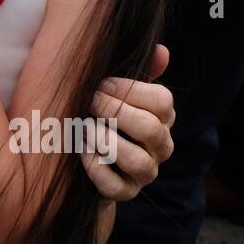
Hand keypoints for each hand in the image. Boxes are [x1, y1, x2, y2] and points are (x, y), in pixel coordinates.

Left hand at [82, 44, 174, 200]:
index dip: (130, 90)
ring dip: (107, 141)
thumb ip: (138, 69)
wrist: (84, 154)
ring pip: (138, 162)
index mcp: (162, 117)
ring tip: (84, 127)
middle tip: (90, 102)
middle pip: (150, 129)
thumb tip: (161, 51)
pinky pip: (116, 187)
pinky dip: (96, 168)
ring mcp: (146, 172)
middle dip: (115, 112)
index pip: (162, 102)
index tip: (102, 84)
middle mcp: (160, 146)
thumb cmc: (101, 111)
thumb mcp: (116, 89)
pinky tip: (81, 151)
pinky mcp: (126, 192)